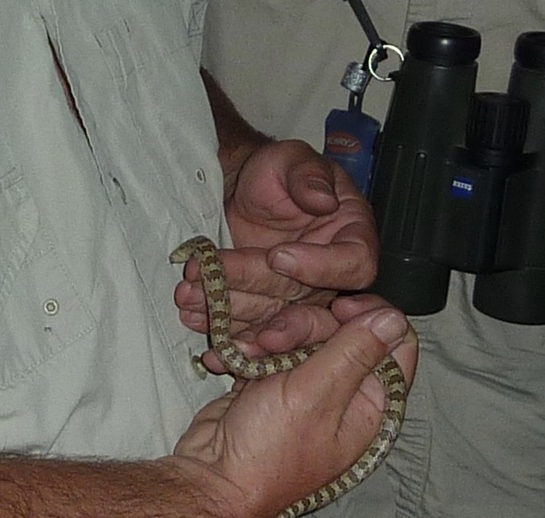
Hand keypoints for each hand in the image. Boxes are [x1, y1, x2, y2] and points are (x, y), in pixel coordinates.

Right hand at [173, 296, 416, 517]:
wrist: (213, 481)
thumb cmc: (269, 453)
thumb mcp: (316, 395)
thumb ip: (355, 352)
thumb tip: (395, 319)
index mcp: (371, 404)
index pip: (396, 345)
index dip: (372, 318)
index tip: (338, 308)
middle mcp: (345, 396)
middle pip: (344, 333)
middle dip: (305, 327)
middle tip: (272, 339)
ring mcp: (307, 390)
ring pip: (304, 337)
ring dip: (271, 337)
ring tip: (248, 353)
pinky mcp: (272, 386)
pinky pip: (271, 351)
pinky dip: (251, 351)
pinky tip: (230, 361)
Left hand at [176, 139, 377, 345]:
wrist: (244, 195)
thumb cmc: (277, 174)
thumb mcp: (291, 159)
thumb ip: (308, 174)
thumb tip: (324, 200)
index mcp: (353, 239)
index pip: (353, 264)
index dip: (319, 267)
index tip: (277, 256)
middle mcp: (332, 279)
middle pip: (303, 300)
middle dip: (257, 296)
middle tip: (218, 288)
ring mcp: (300, 302)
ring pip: (271, 319)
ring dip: (229, 311)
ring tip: (190, 296)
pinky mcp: (269, 315)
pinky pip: (251, 331)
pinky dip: (225, 331)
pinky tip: (197, 322)